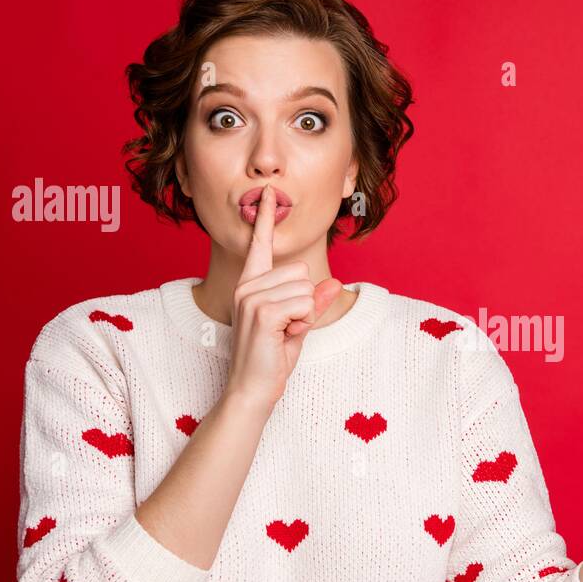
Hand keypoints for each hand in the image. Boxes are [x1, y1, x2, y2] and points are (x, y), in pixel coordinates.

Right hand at [223, 184, 342, 410]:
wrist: (253, 389)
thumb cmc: (271, 358)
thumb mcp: (298, 325)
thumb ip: (312, 303)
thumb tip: (334, 284)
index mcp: (252, 285)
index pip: (259, 244)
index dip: (265, 218)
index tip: (268, 193)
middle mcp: (248, 286)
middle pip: (301, 271)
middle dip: (305, 301)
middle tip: (287, 327)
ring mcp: (252, 297)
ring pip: (305, 288)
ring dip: (304, 315)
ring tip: (284, 333)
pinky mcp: (262, 312)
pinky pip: (303, 304)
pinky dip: (303, 322)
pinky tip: (284, 337)